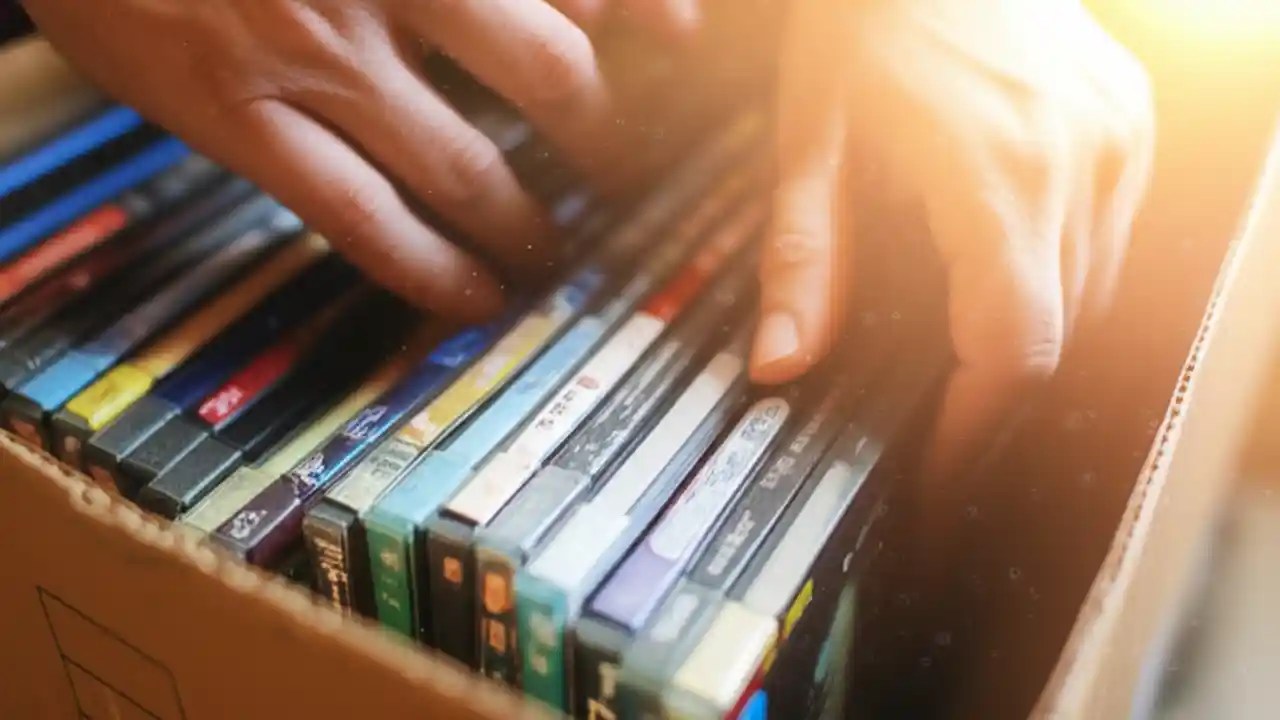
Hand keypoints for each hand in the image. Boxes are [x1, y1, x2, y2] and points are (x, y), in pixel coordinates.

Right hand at [23, 0, 637, 321]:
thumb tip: (570, 1)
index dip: (645, 10)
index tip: (689, 43)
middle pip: (549, 76)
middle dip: (604, 137)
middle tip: (621, 169)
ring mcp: (315, 59)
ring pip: (466, 167)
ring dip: (530, 225)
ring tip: (556, 257)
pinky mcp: (243, 123)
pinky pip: (364, 221)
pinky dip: (434, 273)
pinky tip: (478, 302)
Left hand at [752, 1, 1154, 492]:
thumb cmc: (869, 13)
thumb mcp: (813, 135)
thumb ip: (804, 257)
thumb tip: (780, 363)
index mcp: (997, 169)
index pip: (1015, 345)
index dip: (976, 426)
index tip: (937, 466)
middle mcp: (1080, 159)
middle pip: (1057, 332)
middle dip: (991, 391)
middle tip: (931, 418)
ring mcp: (1119, 138)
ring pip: (1091, 293)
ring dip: (1027, 335)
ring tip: (956, 346)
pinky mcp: (1131, 122)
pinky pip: (1107, 238)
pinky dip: (1057, 275)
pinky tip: (999, 263)